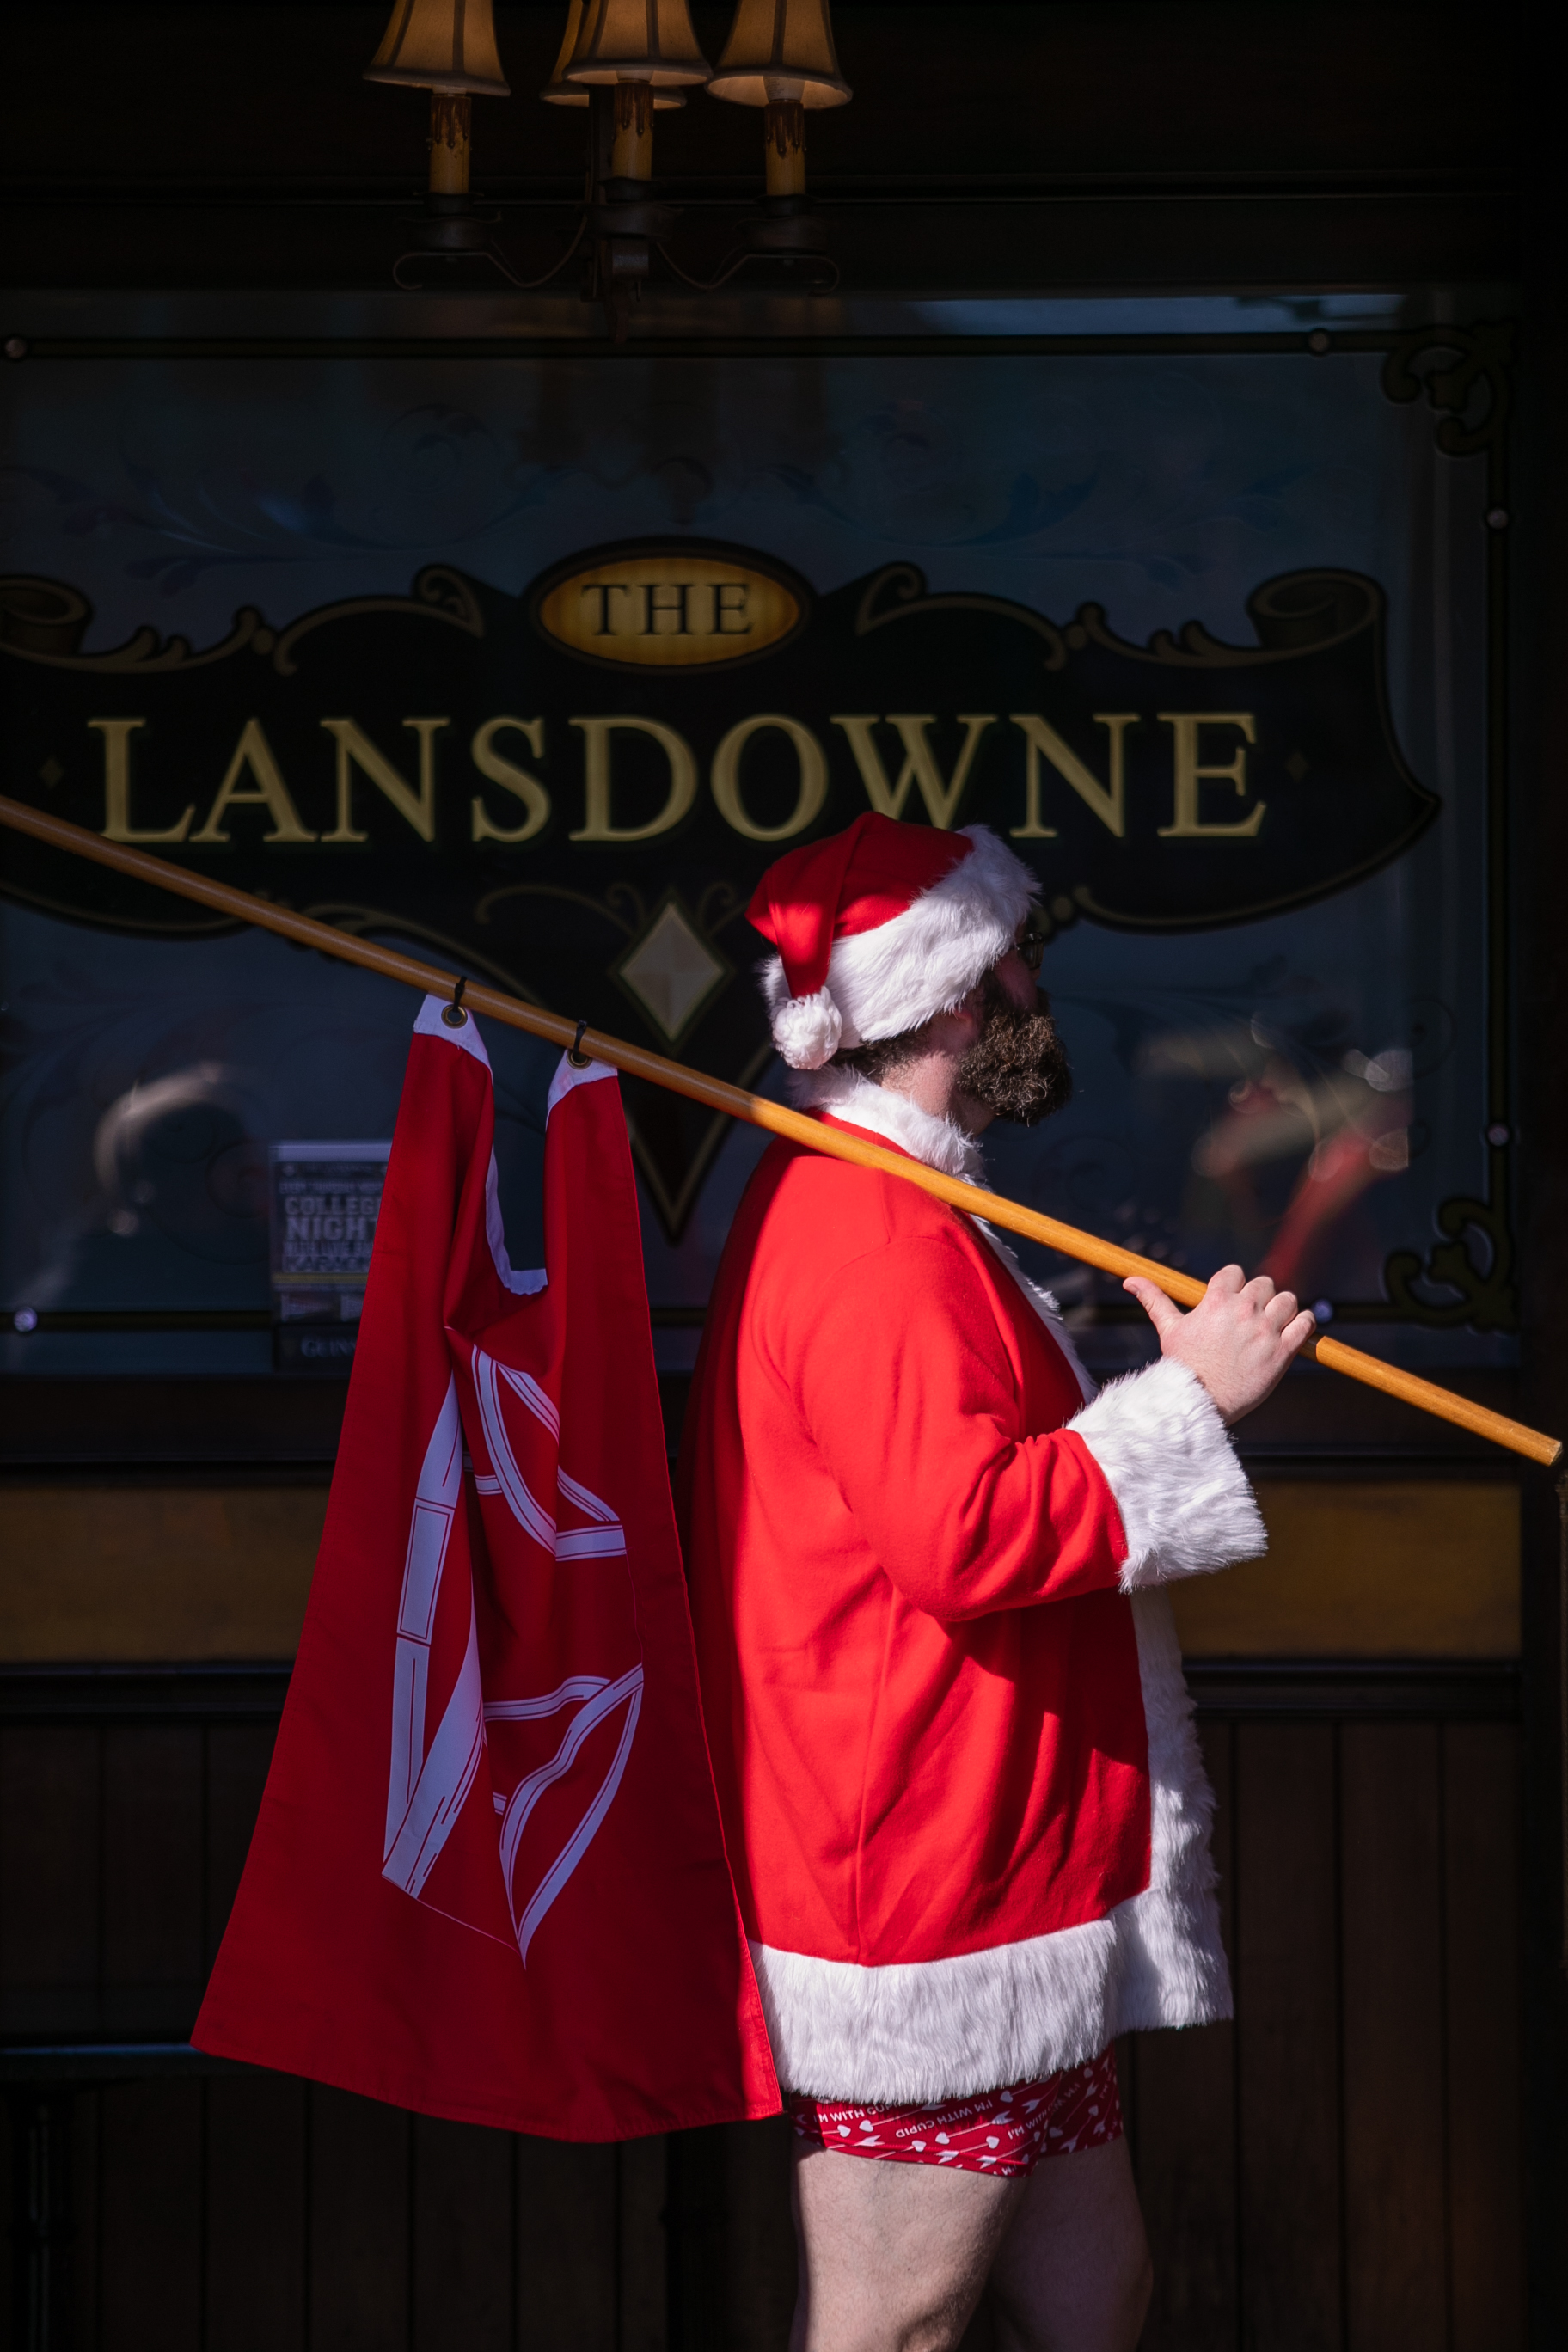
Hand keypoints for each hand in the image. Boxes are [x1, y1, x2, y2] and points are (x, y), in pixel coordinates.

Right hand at [1123, 1264, 1315, 1424]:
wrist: (1200, 1404)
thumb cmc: (1182, 1367)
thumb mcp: (1168, 1330)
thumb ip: (1154, 1299)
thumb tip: (1130, 1280)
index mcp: (1216, 1301)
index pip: (1235, 1273)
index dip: (1234, 1285)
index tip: (1232, 1300)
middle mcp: (1243, 1310)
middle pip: (1264, 1284)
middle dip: (1259, 1297)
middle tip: (1252, 1316)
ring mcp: (1265, 1330)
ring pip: (1288, 1300)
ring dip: (1283, 1308)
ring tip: (1273, 1323)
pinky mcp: (1283, 1351)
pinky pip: (1305, 1323)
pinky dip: (1304, 1323)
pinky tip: (1294, 1330)